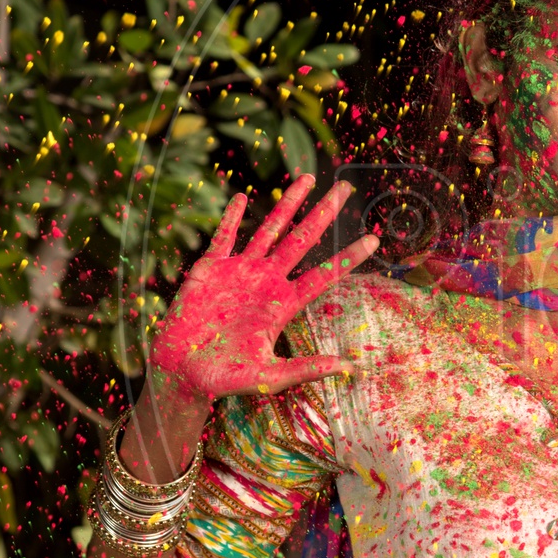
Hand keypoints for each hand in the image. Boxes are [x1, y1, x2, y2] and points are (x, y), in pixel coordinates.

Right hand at [146, 173, 378, 403]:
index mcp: (284, 305)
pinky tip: (241, 197)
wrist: (183, 373)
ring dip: (288, 203)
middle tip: (345, 189)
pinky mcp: (211, 268)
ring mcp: (241, 272)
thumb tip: (349, 368)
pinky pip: (224, 236)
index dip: (347, 258)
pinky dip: (231, 217)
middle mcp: (268, 282)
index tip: (374, 240)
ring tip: (309, 177)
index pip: (323, 276)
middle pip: (302, 240)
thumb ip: (306, 370)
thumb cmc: (226, 379)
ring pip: (270, 229)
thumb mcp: (269, 377)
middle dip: (323, 213)